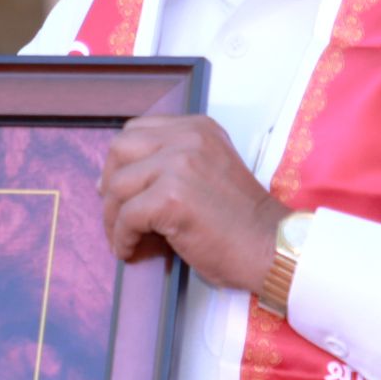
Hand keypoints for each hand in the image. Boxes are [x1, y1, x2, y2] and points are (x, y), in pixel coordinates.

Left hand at [99, 114, 289, 290]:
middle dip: (109, 183)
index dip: (121, 161)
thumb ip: (172, 164)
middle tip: (114, 213)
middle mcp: (187, 138)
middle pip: (121, 149)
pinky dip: (122, 237)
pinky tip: (130, 250)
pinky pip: (127, 216)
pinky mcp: (171, 197)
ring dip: (113, 217)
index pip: (137, 130)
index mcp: (197, 128)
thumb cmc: (241, 221)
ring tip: (124, 239)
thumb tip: (116, 181)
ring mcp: (179, 165)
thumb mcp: (209, 170)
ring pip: (118, 186)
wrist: (271, 245)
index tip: (117, 188)